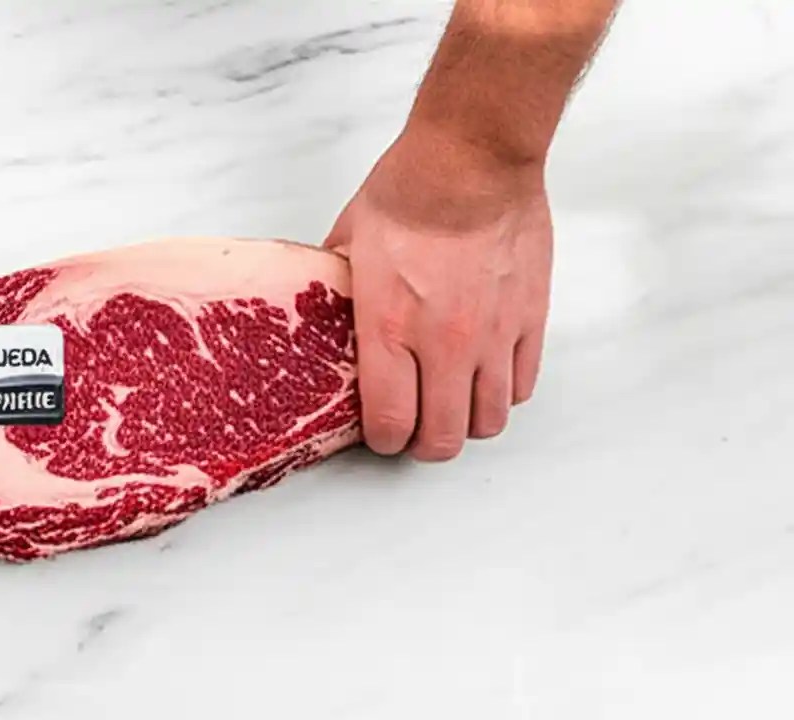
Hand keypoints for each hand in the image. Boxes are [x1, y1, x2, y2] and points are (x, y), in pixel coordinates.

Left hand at [326, 126, 552, 460]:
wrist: (470, 160)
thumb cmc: (406, 192)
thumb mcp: (348, 245)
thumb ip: (336, 289)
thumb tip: (321, 304)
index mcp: (388, 331)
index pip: (390, 426)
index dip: (382, 441)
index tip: (379, 433)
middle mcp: (442, 345)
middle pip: (443, 440)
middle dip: (424, 444)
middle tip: (415, 429)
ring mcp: (491, 337)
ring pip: (489, 422)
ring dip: (467, 422)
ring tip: (452, 405)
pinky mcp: (529, 320)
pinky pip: (522, 385)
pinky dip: (503, 392)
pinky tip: (486, 376)